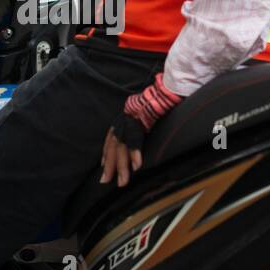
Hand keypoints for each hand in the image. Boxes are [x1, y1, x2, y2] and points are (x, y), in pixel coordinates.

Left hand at [99, 73, 182, 187]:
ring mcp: (132, 119)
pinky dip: (136, 153)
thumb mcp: (143, 116)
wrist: (166, 88)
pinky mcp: (142, 119)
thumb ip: (138, 127)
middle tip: (106, 181)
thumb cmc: (157, 102)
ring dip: (123, 165)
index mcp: (124, 118)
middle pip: (114, 145)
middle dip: (110, 165)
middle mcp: (124, 119)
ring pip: (123, 146)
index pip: (111, 139)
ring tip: (123, 181)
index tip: (103, 166)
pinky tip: (136, 166)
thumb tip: (140, 136)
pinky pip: (137, 138)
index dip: (106, 153)